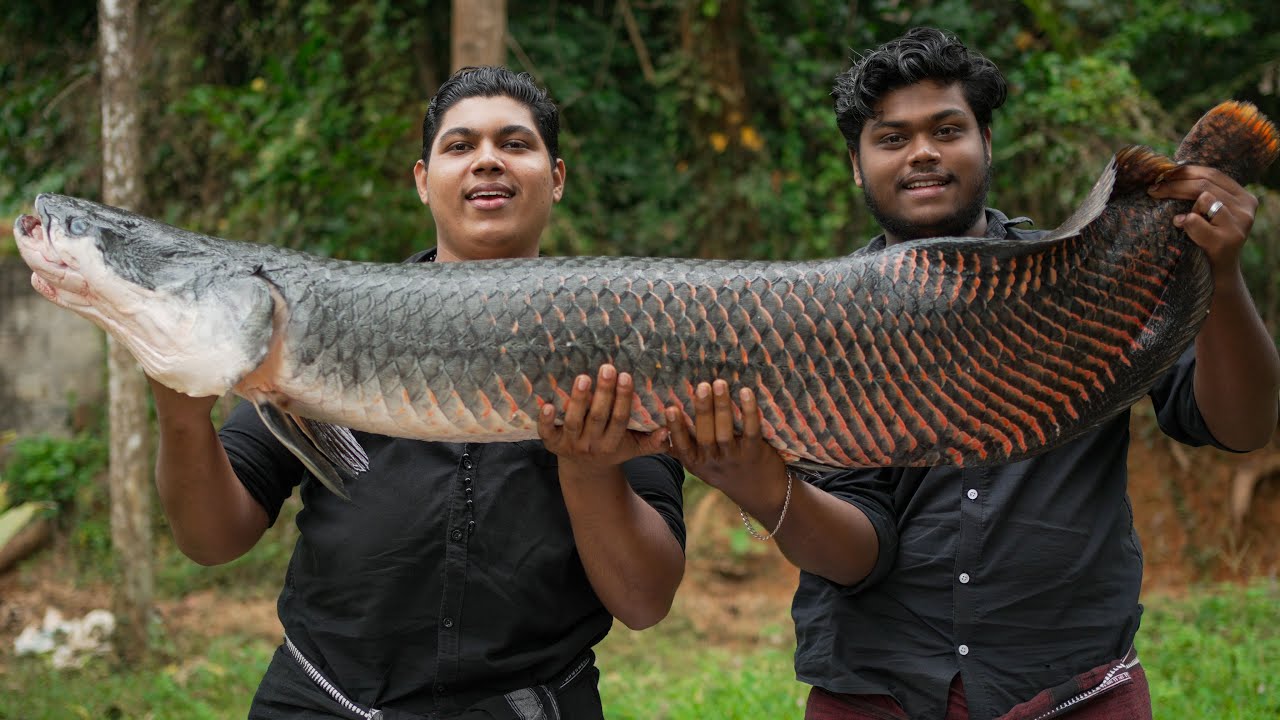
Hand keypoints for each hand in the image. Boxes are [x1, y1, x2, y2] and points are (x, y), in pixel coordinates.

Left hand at [538, 364, 668, 468]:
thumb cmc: (613, 449)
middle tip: (607, 369)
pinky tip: (546, 403)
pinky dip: (545, 420)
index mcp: (612, 444)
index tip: (626, 376)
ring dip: (578, 400)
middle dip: (603, 393)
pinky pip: (546, 433)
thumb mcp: (634, 449)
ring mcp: (570, 445)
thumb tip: (669, 429)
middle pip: (597, 418)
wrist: (585, 470)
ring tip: (583, 378)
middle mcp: (591, 445)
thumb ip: (652, 442)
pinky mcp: (552, 443)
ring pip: (573, 422)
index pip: (619, 420)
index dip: (623, 399)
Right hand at [665, 380, 786, 495]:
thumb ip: (686, 448)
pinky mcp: (754, 454)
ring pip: (725, 433)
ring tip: (720, 384)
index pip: (682, 447)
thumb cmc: (726, 470)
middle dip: (703, 410)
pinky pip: (750, 431)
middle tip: (702, 386)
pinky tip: (745, 393)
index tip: (670, 408)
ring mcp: (734, 459)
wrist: (760, 493)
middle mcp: (712, 463)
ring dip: (722, 406)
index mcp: (696, 464)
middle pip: (705, 436)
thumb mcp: (702, 466)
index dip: (676, 428)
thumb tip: (663, 419)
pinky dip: (748, 411)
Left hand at [1149, 164, 1258, 274]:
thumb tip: (1171, 172)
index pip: (1212, 174)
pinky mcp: (1227, 239)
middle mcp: (1247, 207)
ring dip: (1182, 205)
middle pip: (1204, 184)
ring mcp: (1240, 223)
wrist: (1217, 275)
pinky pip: (1195, 220)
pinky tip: (1179, 226)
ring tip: (1177, 218)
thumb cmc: (1207, 241)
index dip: (1185, 171)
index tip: (1162, 174)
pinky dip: (1183, 222)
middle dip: (1174, 184)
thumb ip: (1202, 196)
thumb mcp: (1210, 215)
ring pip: (1202, 198)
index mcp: (1244, 197)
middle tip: (1153, 189)